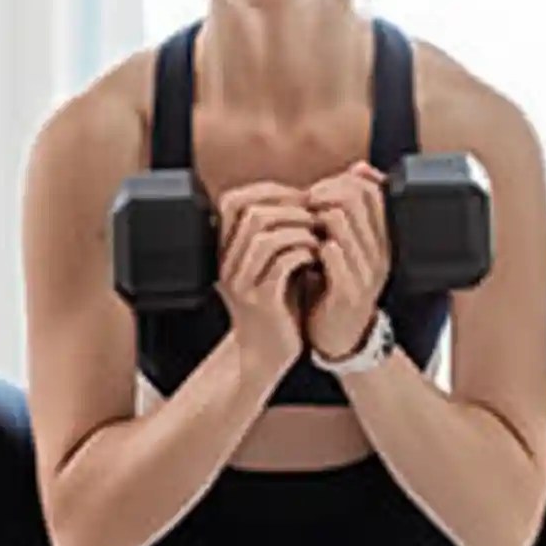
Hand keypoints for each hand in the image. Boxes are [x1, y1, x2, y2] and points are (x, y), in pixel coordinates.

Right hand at [214, 181, 321, 373]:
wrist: (265, 355)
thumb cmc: (276, 306)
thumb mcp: (273, 264)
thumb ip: (279, 233)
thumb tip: (303, 197)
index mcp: (228, 249)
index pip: (234, 200)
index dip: (270, 191)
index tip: (301, 198)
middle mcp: (228, 262)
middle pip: (252, 213)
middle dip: (291, 208)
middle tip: (315, 216)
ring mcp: (242, 282)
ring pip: (266, 237)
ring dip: (299, 230)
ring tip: (317, 236)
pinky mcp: (260, 301)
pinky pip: (281, 264)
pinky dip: (304, 253)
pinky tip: (315, 257)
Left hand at [303, 161, 390, 361]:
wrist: (340, 338)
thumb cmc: (338, 284)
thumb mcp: (350, 243)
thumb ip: (353, 209)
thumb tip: (361, 168)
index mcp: (385, 237)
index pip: (371, 188)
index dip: (340, 181)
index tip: (317, 194)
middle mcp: (381, 251)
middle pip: (355, 196)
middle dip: (323, 194)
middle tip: (304, 208)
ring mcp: (367, 271)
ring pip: (339, 219)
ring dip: (311, 218)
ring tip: (301, 230)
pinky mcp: (348, 290)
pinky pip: (330, 252)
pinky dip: (309, 246)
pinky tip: (301, 253)